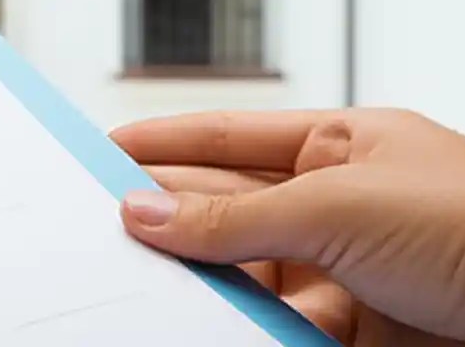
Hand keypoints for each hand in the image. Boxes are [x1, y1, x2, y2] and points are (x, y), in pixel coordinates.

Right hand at [111, 107, 464, 345]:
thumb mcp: (336, 205)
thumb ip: (232, 215)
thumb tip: (147, 210)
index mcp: (342, 144)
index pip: (230, 136)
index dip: (164, 140)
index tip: (103, 150)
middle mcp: (342, 201)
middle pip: (232, 207)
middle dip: (175, 217)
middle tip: (109, 230)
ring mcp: (352, 267)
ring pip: (251, 273)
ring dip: (212, 282)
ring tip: (163, 287)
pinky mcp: (361, 329)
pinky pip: (282, 323)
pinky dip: (257, 327)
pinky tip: (239, 325)